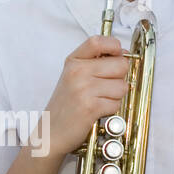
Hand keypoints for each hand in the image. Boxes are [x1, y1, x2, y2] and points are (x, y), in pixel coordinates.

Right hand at [40, 35, 129, 158]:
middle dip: (120, 78)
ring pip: (122, 86)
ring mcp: (83, 89)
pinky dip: (111, 109)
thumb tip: (123, 55)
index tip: (118, 54)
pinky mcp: (90, 106)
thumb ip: (95, 63)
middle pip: (120, 65)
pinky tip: (97, 111)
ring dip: (116, 97)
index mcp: (73, 61)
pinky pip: (117, 103)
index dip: (114, 45)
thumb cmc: (64, 107)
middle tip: (106, 87)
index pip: (98, 41)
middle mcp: (77, 72)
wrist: (50, 133)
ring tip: (99, 101)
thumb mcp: (73, 77)